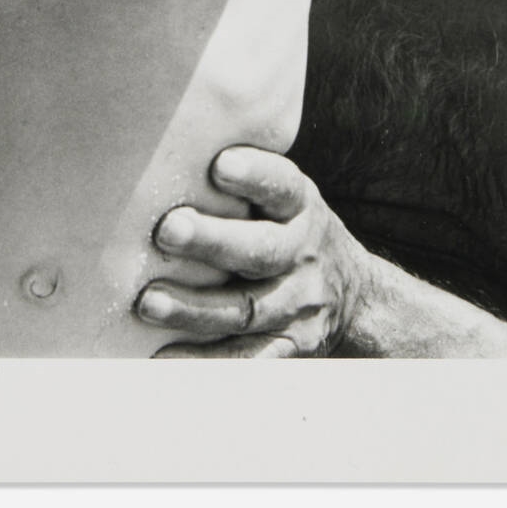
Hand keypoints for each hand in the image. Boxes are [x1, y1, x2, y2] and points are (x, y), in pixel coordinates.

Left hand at [136, 147, 366, 357]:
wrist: (356, 296)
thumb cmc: (290, 231)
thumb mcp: (286, 199)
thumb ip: (246, 182)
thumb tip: (168, 146)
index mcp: (301, 208)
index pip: (282, 186)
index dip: (255, 175)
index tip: (220, 165)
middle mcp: (303, 255)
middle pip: (261, 250)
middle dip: (213, 241)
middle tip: (168, 230)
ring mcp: (298, 305)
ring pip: (247, 309)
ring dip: (195, 308)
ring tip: (150, 303)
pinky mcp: (290, 346)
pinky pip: (248, 360)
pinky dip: (207, 361)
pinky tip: (166, 358)